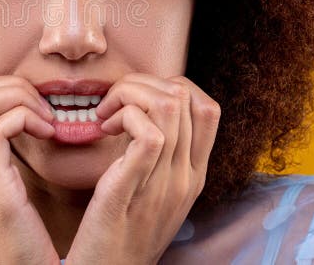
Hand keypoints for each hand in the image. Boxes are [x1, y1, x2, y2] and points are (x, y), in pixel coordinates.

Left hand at [64, 73, 220, 264]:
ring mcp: (162, 183)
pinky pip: (147, 132)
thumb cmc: (121, 230)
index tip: (139, 100)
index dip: (173, 86)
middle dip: (144, 83)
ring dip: (130, 94)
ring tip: (108, 114)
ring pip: (169, 105)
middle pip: (186, 97)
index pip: (208, 108)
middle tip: (114, 103)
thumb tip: (147, 114)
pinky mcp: (132, 188)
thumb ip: (160, 157)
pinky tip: (105, 128)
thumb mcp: (154, 191)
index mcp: (193, 175)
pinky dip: (124, 114)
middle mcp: (185, 176)